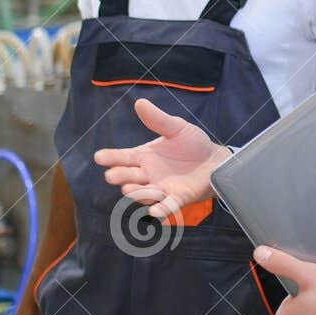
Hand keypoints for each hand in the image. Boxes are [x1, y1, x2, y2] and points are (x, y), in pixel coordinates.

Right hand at [95, 98, 229, 217]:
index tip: (99, 157)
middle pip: (129, 177)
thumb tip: (140, 102)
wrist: (216, 160)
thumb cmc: (193, 144)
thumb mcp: (176, 128)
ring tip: (128, 189)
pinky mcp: (178, 198)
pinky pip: (167, 206)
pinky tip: (155, 212)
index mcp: (144, 156)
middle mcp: (149, 175)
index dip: (111, 157)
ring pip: (144, 193)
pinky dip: (161, 210)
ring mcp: (162, 188)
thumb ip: (158, 120)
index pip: (123, 157)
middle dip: (120, 176)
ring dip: (136, 193)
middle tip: (111, 176)